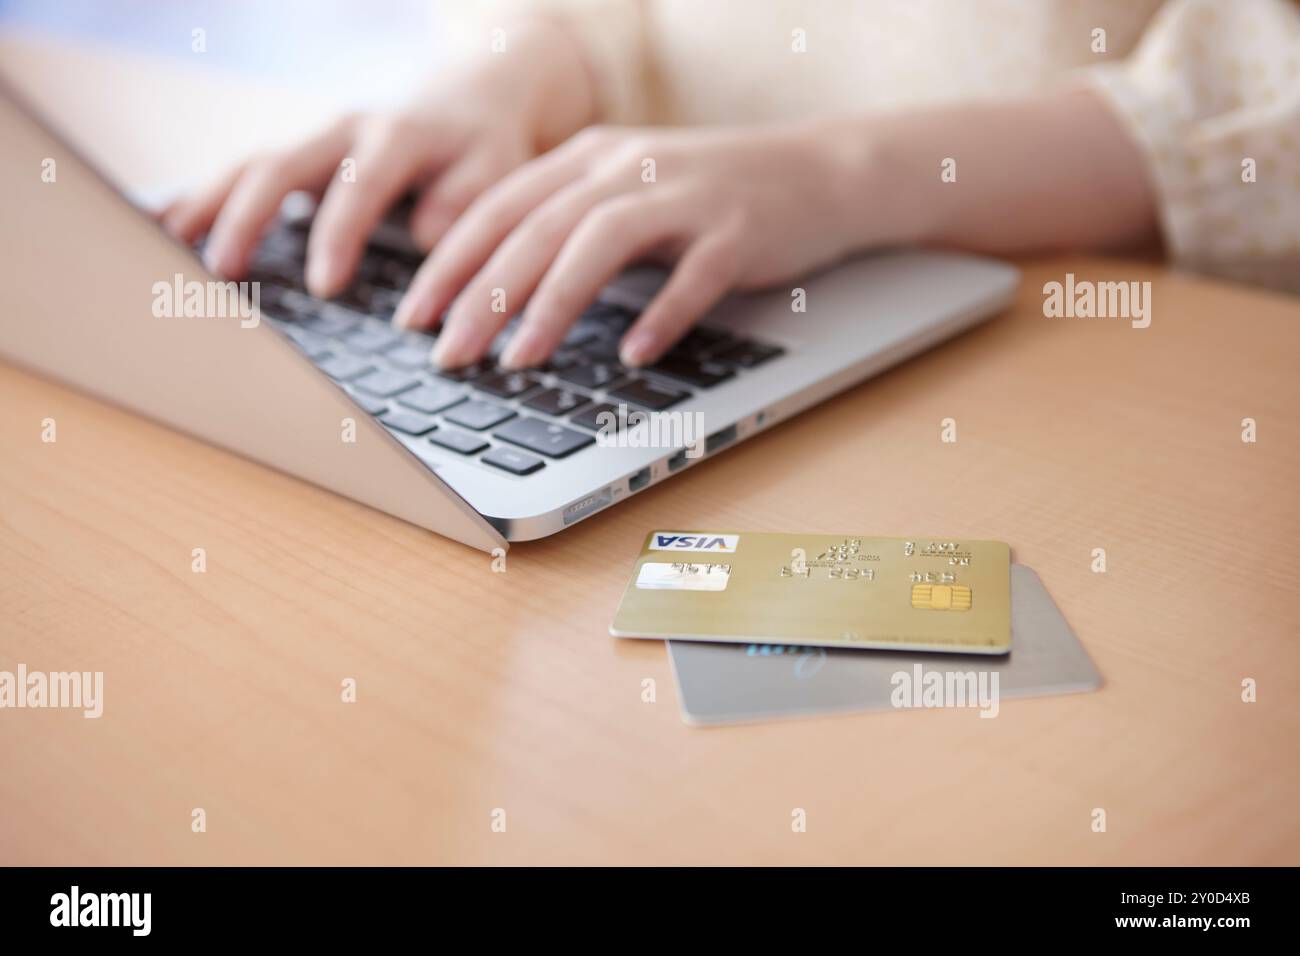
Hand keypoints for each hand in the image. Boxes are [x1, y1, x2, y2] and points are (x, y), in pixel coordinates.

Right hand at [160, 20, 595, 298]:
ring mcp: (313, 141)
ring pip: (248, 167)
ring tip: (165, 251)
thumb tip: (425, 243)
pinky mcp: (300, 156)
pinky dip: (205, 202)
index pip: (359, 186)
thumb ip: (462, 206)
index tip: (325, 288)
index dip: (337, 236)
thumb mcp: (494, 171)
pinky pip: (244, 176)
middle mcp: (343, 131)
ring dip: (205, 208)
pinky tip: (167, 233)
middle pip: (279, 167)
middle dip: (246, 220)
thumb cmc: (484, 144)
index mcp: (395, 136)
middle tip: (221, 274)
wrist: (470, 94)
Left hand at [394, 120, 859, 367]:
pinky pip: (691, 277)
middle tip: (448, 355)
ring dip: (552, 305)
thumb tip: (493, 292)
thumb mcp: (627, 194)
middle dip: (482, 296)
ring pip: (599, 244)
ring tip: (518, 361)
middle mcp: (627, 168)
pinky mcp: (736, 231)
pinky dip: (660, 315)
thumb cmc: (709, 196)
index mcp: (589, 159)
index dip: (449, 263)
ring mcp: (684, 196)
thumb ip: (566, 226)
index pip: (499, 208)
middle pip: (536, 229)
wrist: (817, 173)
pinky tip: (633, 355)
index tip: (412, 317)